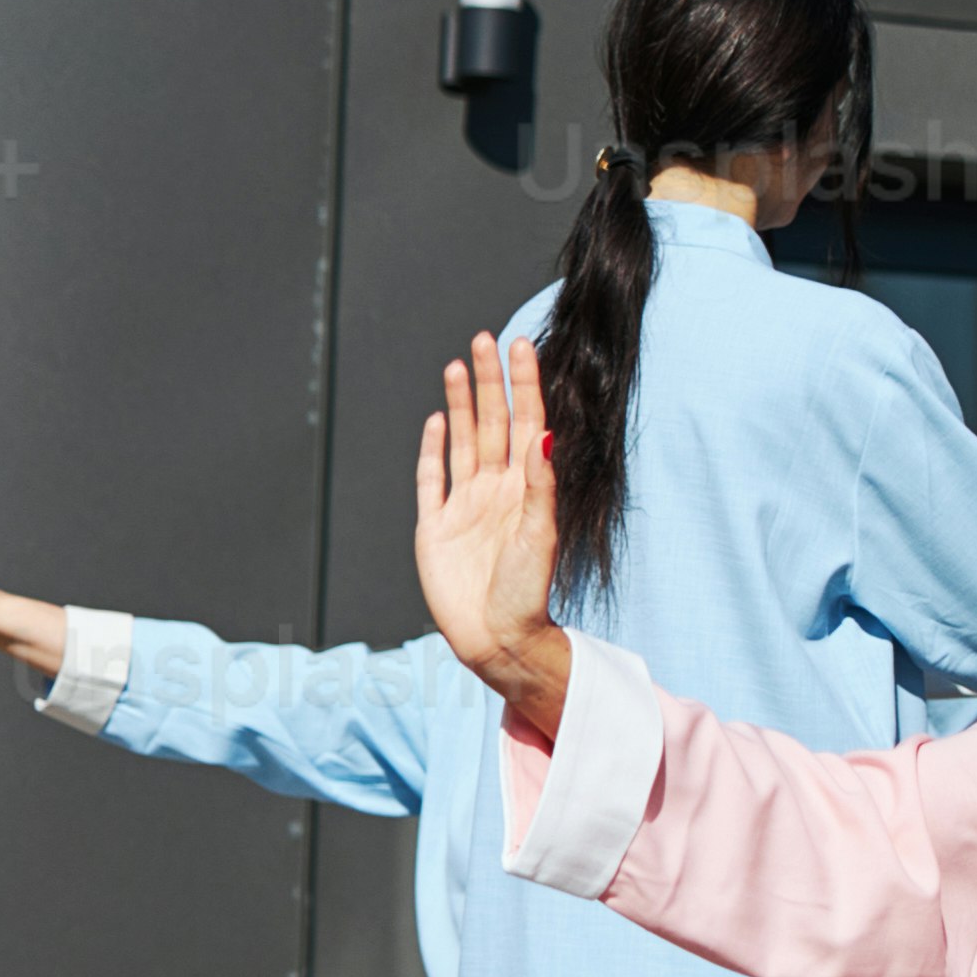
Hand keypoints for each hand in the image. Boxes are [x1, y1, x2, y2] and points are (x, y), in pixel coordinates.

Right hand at [415, 331, 571, 724]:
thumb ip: (539, 484)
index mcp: (524, 488)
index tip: (521, 344)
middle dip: (488, 381)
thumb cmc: (526, 592)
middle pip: (491, 422)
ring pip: (462, 442)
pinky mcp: (436, 526)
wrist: (496, 639)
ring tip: (458, 365)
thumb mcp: (539, 534)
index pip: (525, 422)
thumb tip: (542, 432)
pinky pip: (433, 479)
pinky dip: (433, 450)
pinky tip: (438, 421)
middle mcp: (495, 490)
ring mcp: (464, 505)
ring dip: (461, 403)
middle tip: (484, 338)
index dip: (523, 384)